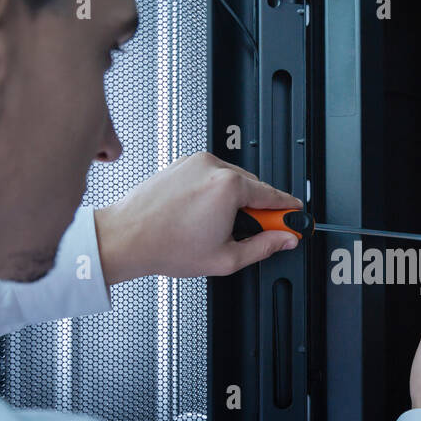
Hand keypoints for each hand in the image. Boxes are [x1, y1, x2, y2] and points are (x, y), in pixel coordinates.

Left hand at [93, 151, 302, 281]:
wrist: (125, 237)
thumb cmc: (164, 246)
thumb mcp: (225, 257)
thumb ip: (263, 247)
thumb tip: (284, 240)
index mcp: (229, 187)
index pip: (274, 195)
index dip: (288, 210)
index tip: (295, 217)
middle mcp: (213, 167)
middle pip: (254, 186)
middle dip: (258, 209)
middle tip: (255, 232)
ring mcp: (196, 162)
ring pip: (233, 180)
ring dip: (236, 200)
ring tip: (218, 227)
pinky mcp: (182, 163)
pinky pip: (212, 175)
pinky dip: (216, 192)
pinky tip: (203, 215)